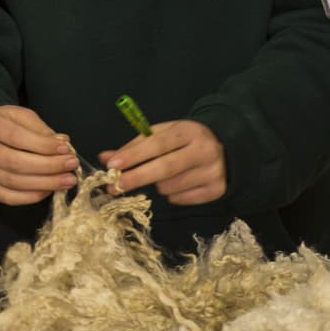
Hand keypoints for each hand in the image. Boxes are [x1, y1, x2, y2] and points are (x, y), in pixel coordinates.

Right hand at [0, 104, 78, 205]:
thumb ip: (41, 130)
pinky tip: (49, 191)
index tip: (66, 149)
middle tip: (71, 166)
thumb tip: (62, 144)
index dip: (43, 145)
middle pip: (14, 162)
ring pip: (13, 182)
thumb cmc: (6, 124)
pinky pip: (8, 197)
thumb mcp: (22, 116)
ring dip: (44, 184)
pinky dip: (31, 197)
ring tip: (67, 181)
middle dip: (48, 166)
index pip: (16, 137)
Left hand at [101, 118, 226, 204]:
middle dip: (136, 177)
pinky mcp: (217, 189)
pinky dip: (172, 194)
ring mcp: (213, 171)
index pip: (157, 144)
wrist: (225, 148)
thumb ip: (133, 146)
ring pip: (170, 186)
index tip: (112, 165)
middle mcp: (204, 150)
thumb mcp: (161, 135)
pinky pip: (181, 199)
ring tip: (165, 174)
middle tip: (113, 187)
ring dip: (158, 184)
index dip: (134, 155)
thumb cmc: (183, 141)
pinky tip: (179, 182)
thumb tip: (105, 158)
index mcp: (188, 131)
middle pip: (165, 168)